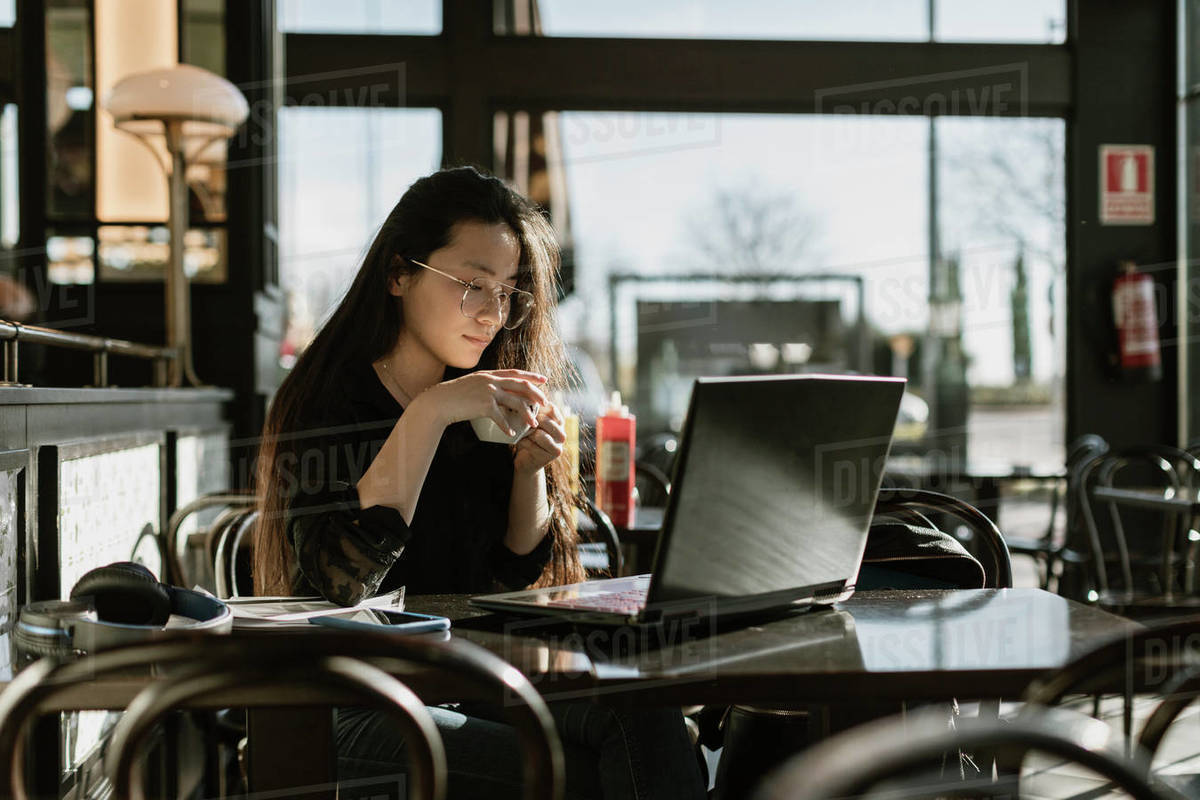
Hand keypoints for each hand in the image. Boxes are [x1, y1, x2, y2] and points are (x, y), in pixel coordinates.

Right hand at [423, 369, 548, 433]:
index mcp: (489, 374)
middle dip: (535, 394)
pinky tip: (511, 433)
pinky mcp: (483, 405)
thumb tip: (497, 391)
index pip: (515, 373)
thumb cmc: (454, 395)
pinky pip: (500, 417)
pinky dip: (507, 426)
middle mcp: (491, 380)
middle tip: (545, 403)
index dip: (531, 376)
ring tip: (533, 424)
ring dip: (526, 414)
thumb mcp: (472, 384)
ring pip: (515, 402)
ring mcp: (488, 392)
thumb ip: (486, 384)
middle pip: (520, 385)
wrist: (440, 401)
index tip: (543, 379)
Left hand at [512, 401, 565, 475]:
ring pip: (540, 434)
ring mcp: (559, 444)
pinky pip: (535, 445)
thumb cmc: (527, 438)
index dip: (534, 407)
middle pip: (545, 420)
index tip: (519, 406)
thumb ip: (530, 410)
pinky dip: (524, 443)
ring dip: (526, 433)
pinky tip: (518, 441)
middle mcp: (562, 432)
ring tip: (517, 432)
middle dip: (529, 421)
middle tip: (515, 420)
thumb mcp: (530, 423)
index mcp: (558, 421)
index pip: (550, 407)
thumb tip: (520, 391)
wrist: (527, 462)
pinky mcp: (554, 454)